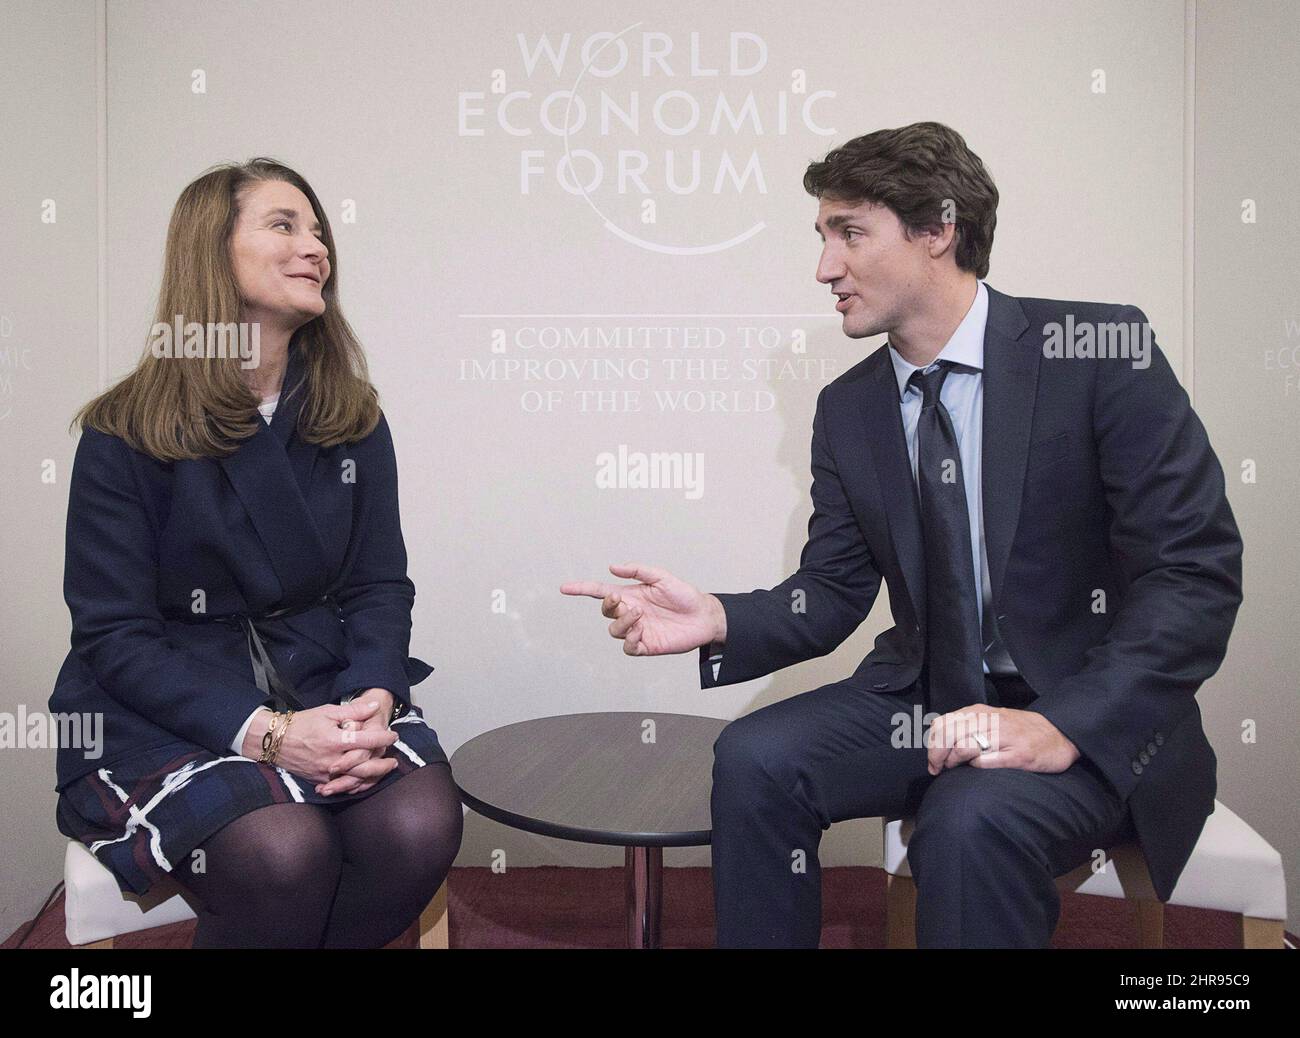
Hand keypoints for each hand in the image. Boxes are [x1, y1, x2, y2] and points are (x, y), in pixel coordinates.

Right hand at [244, 699, 397, 788]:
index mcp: (335, 740)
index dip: (383, 738)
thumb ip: (353, 711)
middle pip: (363, 767)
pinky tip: (365, 781)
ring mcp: (324, 772)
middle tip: (394, 762)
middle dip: (382, 765)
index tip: (393, 735)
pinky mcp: (318, 779)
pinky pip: (340, 786)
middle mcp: (331, 759)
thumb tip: (373, 707)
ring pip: (354, 780)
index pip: (366, 741)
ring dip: (372, 777)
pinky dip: (355, 785)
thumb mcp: (327, 712)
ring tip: (383, 772)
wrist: (274, 740)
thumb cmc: (302, 723)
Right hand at [560, 562, 725, 655]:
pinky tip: (640, 632)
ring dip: (622, 622)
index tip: (565, 588)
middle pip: (605, 612)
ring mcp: (637, 630)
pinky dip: (629, 640)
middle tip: (624, 601)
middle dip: (609, 606)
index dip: (581, 590)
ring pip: (614, 630)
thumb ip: (638, 571)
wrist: (703, 616)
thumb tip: (612, 568)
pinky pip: (628, 647)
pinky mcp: (646, 645)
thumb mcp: (661, 577)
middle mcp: (630, 613)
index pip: (600, 593)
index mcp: (630, 595)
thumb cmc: (683, 595)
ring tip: (639, 615)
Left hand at [925, 705, 1080, 774]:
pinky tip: (979, 767)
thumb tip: (937, 741)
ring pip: (963, 747)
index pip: (942, 724)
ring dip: (954, 762)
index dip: (932, 745)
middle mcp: (989, 721)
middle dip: (937, 756)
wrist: (1058, 735)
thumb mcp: (989, 720)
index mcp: (979, 712)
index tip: (933, 760)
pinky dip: (976, 767)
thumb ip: (966, 726)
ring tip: (957, 769)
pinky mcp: (1018, 755)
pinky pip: (986, 762)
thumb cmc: (1019, 730)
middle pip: (948, 736)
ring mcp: (1004, 738)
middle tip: (938, 769)